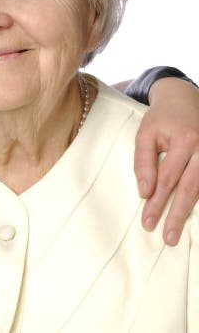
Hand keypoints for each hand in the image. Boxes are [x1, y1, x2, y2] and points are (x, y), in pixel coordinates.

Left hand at [134, 77, 198, 244]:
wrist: (185, 98)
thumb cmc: (161, 118)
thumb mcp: (145, 133)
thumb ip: (143, 161)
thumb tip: (144, 192)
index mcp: (185, 141)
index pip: (167, 178)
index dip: (156, 202)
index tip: (147, 222)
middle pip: (188, 189)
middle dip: (175, 215)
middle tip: (165, 237)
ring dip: (188, 213)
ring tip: (175, 234)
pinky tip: (195, 220)